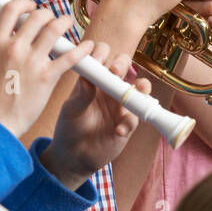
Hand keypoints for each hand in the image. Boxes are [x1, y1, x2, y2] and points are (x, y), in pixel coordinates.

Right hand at [0, 0, 93, 136]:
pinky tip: (87, 47)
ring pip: (55, 29)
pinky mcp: (47, 77)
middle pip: (38, 16)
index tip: (32, 7)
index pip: (12, 10)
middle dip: (48, 14)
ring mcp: (32, 61)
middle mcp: (14, 48)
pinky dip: (82, 49)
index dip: (25, 3)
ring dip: (65, 22)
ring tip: (69, 23)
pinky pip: (69, 57)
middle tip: (54, 19)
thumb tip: (3, 36)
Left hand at [40, 45, 154, 185]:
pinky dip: (129, 123)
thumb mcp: (70, 111)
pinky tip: (118, 131)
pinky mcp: (128, 123)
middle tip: (115, 71)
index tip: (98, 58)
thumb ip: (80, 96)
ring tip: (139, 90)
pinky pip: (136, 118)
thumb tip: (87, 79)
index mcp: (93, 80)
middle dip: (123, 63)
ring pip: (139, 88)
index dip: (102, 53)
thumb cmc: (69, 128)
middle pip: (124, 66)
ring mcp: (121, 105)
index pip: (101, 57)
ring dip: (142, 86)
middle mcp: (109, 88)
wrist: (74, 157)